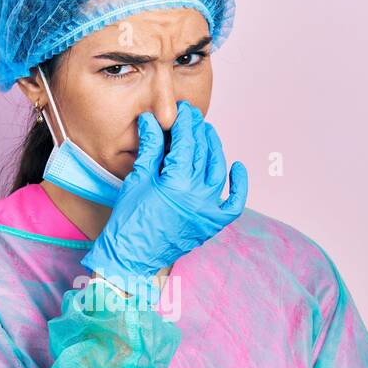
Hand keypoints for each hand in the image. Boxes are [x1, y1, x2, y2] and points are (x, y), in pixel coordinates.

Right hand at [80, 101, 247, 301]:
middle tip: (191, 117)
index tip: (181, 110)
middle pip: (203, 152)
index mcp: (177, 182)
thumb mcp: (137, 179)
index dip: (184, 122)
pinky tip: (237, 167)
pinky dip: (239, 185)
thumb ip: (150, 148)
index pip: (186, 141)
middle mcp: (197, 195)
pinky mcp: (211, 224)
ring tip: (206, 134)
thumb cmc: (128, 220)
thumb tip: (152, 120)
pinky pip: (234, 203)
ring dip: (214, 148)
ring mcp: (207, 210)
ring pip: (218, 170)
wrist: (131, 257)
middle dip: (198, 130)